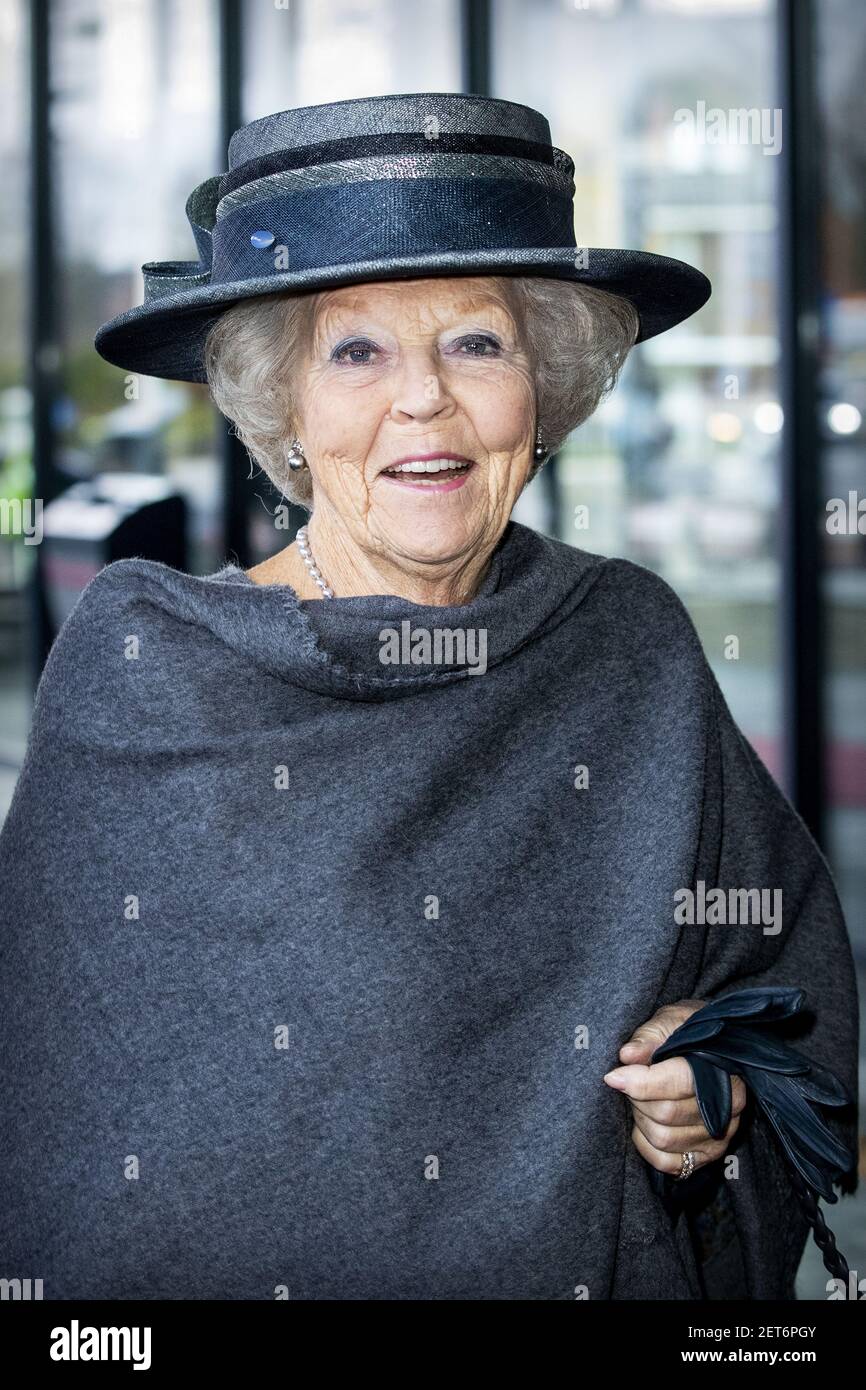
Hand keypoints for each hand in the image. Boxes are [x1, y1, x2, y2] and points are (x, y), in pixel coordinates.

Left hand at [603, 999, 747, 1176]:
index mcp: (721, 1066)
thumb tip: (626, 1056)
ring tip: (640, 1100)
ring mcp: (722, 1132)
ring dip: (641, 1121)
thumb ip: (648, 1037)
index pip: (677, 1082)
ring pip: (664, 1139)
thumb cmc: (686, 1031)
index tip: (611, 1076)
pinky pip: (669, 1163)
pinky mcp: (710, 1153)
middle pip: (666, 1114)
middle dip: (637, 1099)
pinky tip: (644, 1125)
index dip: (640, 1082)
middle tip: (630, 1082)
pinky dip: (647, 1147)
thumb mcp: (669, 1021)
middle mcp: (730, 1104)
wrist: (711, 1046)